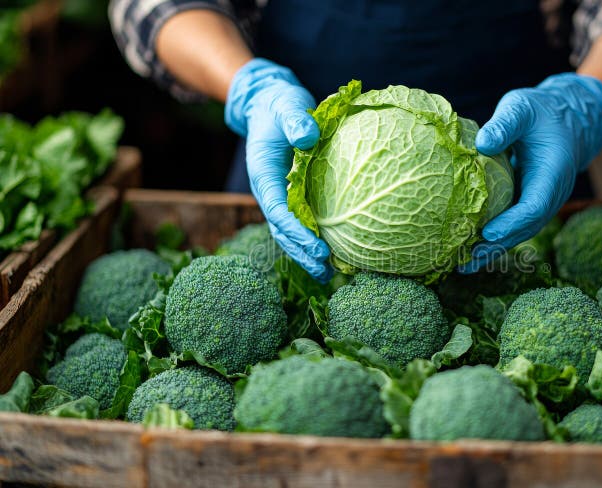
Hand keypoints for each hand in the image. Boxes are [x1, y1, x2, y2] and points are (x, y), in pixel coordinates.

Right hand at [225, 59, 331, 281]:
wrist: (269, 104)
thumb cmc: (280, 105)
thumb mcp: (286, 105)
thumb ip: (295, 120)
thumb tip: (309, 137)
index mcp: (264, 173)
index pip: (279, 211)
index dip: (298, 232)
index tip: (319, 249)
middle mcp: (269, 189)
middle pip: (283, 230)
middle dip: (302, 253)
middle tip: (325, 270)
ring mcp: (279, 195)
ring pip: (290, 232)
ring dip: (306, 254)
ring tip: (328, 274)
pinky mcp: (291, 195)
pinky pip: (300, 222)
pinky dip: (312, 240)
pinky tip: (332, 255)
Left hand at [459, 73, 601, 272]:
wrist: (567, 120)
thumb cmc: (541, 111)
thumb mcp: (522, 107)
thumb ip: (505, 123)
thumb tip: (481, 144)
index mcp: (553, 173)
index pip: (534, 205)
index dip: (511, 222)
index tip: (485, 234)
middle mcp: (550, 194)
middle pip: (525, 229)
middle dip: (496, 247)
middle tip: (464, 261)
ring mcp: (541, 202)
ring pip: (518, 232)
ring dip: (492, 250)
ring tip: (460, 265)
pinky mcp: (529, 204)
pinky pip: (512, 226)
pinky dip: (491, 240)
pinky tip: (465, 249)